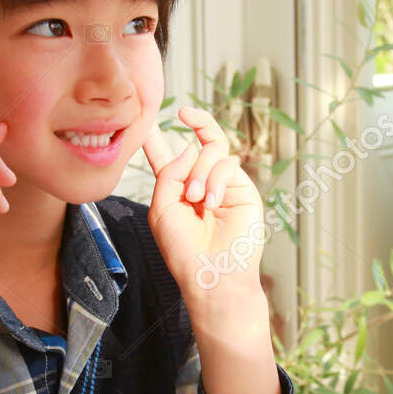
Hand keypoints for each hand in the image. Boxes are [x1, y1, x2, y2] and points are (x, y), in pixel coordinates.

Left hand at [140, 105, 265, 301]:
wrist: (212, 271)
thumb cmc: (182, 249)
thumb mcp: (161, 209)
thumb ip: (168, 173)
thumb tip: (191, 147)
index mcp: (176, 191)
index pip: (166, 159)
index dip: (156, 139)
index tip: (149, 122)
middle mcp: (201, 184)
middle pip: (198, 143)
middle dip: (192, 142)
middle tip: (186, 162)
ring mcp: (224, 185)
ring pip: (213, 150)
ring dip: (201, 171)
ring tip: (197, 198)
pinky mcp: (243, 190)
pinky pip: (229, 164)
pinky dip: (217, 179)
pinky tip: (212, 202)